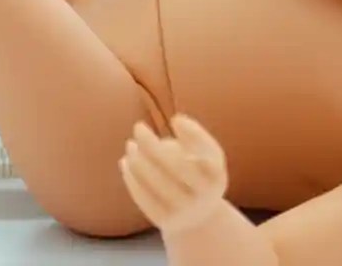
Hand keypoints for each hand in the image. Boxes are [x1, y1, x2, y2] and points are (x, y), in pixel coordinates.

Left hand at [120, 116, 228, 234]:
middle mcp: (202, 198)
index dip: (192, 136)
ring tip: (130, 144)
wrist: (199, 217)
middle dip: (153, 145)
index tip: (174, 119)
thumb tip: (177, 120)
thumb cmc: (202, 174)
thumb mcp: (208, 154)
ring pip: (155, 184)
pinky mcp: (165, 222)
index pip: (204, 154)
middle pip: (175, 168)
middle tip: (138, 127)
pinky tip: (126, 162)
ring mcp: (183, 212)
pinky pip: (144, 199)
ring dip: (139, 161)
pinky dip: (132, 179)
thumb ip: (196, 135)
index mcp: (216, 178)